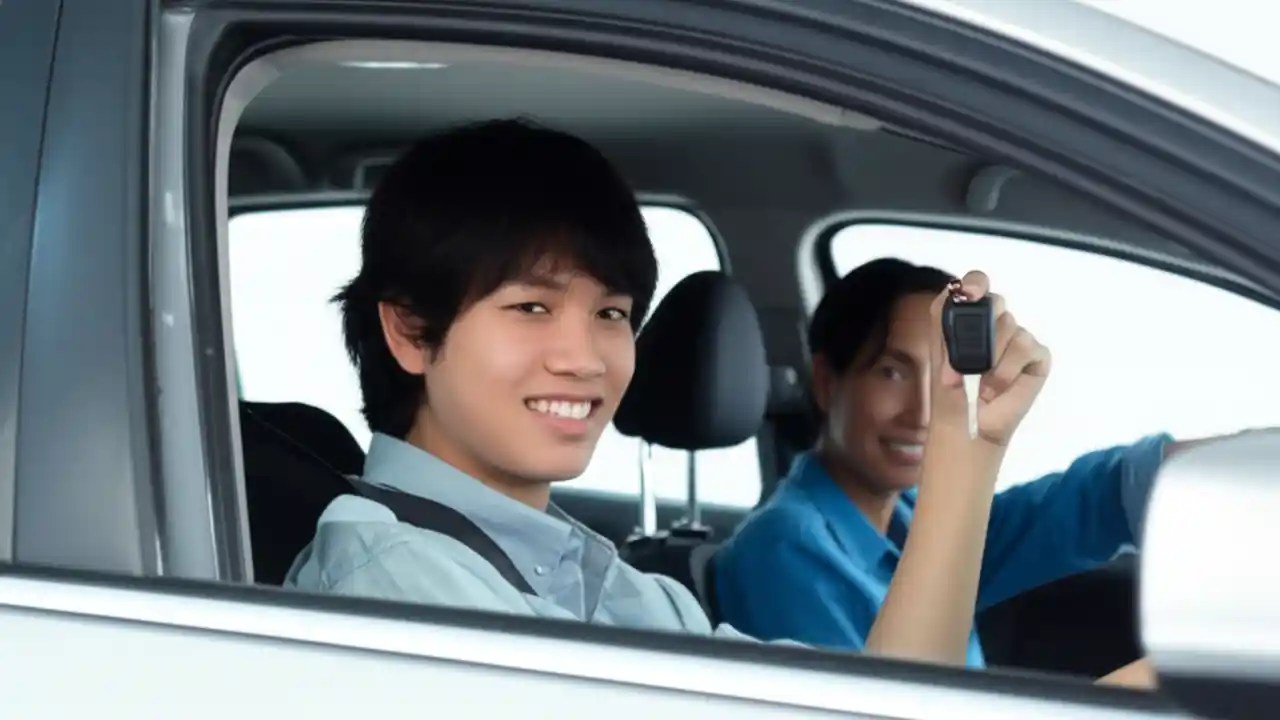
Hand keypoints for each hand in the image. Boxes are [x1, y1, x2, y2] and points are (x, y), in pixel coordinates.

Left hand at [928, 270, 1051, 446]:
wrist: (967, 425)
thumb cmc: (952, 389)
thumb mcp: (938, 352)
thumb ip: (943, 321)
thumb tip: (955, 297)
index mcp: (970, 317)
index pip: (977, 284)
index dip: (975, 284)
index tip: (969, 293)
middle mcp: (995, 323)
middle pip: (995, 302)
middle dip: (979, 331)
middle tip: (966, 361)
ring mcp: (1017, 339)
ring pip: (1009, 326)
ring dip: (989, 360)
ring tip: (979, 383)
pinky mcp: (1036, 356)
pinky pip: (1025, 347)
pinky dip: (1006, 370)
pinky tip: (995, 389)